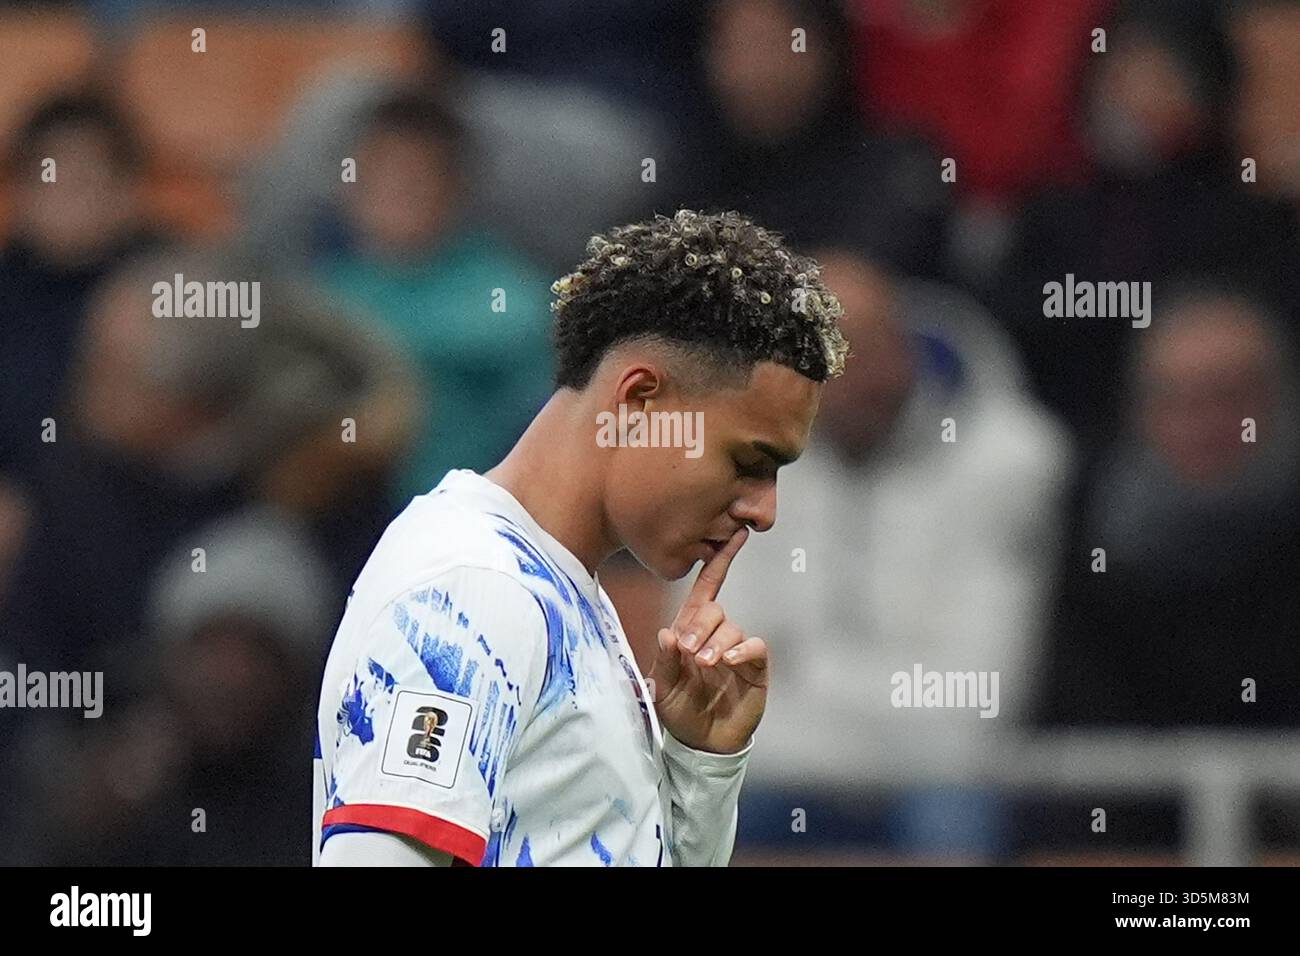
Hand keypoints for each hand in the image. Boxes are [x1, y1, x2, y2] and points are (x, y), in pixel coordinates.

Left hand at [648, 528, 767, 753]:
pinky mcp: (754, 669)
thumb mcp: (661, 689)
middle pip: (714, 609)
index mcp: (690, 632)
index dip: (718, 564)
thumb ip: (663, 663)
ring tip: (703, 665)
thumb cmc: (679, 712)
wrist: (701, 744)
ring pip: (732, 628)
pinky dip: (741, 650)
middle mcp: (715, 636)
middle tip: (689, 652)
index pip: (706, 591)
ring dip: (716, 643)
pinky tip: (728, 662)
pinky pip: (754, 647)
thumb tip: (668, 634)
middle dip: (700, 626)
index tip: (734, 536)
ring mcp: (736, 651)